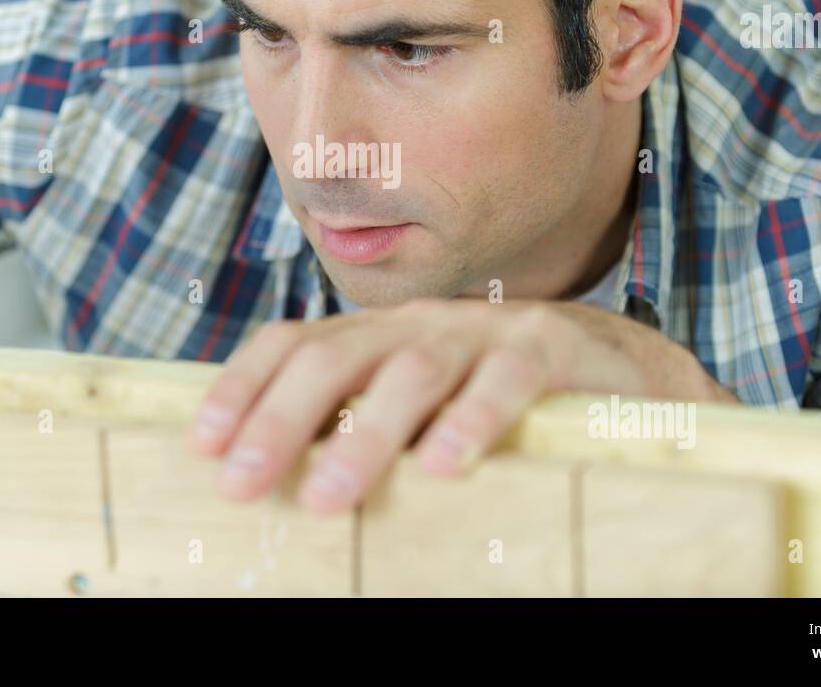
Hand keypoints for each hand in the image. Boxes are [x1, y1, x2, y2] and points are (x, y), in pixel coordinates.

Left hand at [185, 298, 732, 513]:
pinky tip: (445, 465)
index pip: (292, 344)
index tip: (200, 445)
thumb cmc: (499, 400)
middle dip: (279, 419)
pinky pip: (505, 378)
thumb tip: (279, 486)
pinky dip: (472, 418)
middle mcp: (417, 325)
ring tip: (329, 497)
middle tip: (241, 484)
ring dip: (365, 434)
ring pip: (411, 371)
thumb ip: (359, 428)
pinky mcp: (549, 346)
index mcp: (376, 337)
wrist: (620, 369)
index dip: (241, 387)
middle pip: (334, 357)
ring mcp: (481, 330)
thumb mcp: (418, 411)